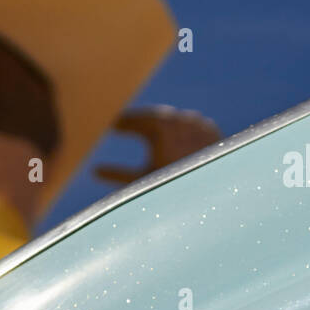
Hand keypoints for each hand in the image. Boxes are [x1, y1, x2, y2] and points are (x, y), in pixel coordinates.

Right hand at [94, 105, 221, 184]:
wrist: (215, 193)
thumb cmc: (175, 190)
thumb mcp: (143, 182)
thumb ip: (118, 174)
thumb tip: (94, 171)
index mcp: (160, 127)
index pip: (133, 120)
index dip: (120, 123)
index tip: (109, 125)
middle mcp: (180, 120)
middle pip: (152, 116)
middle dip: (137, 121)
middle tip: (123, 124)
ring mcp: (197, 123)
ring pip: (171, 118)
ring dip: (157, 122)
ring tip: (143, 128)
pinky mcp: (210, 129)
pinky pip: (190, 123)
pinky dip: (179, 127)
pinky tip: (169, 131)